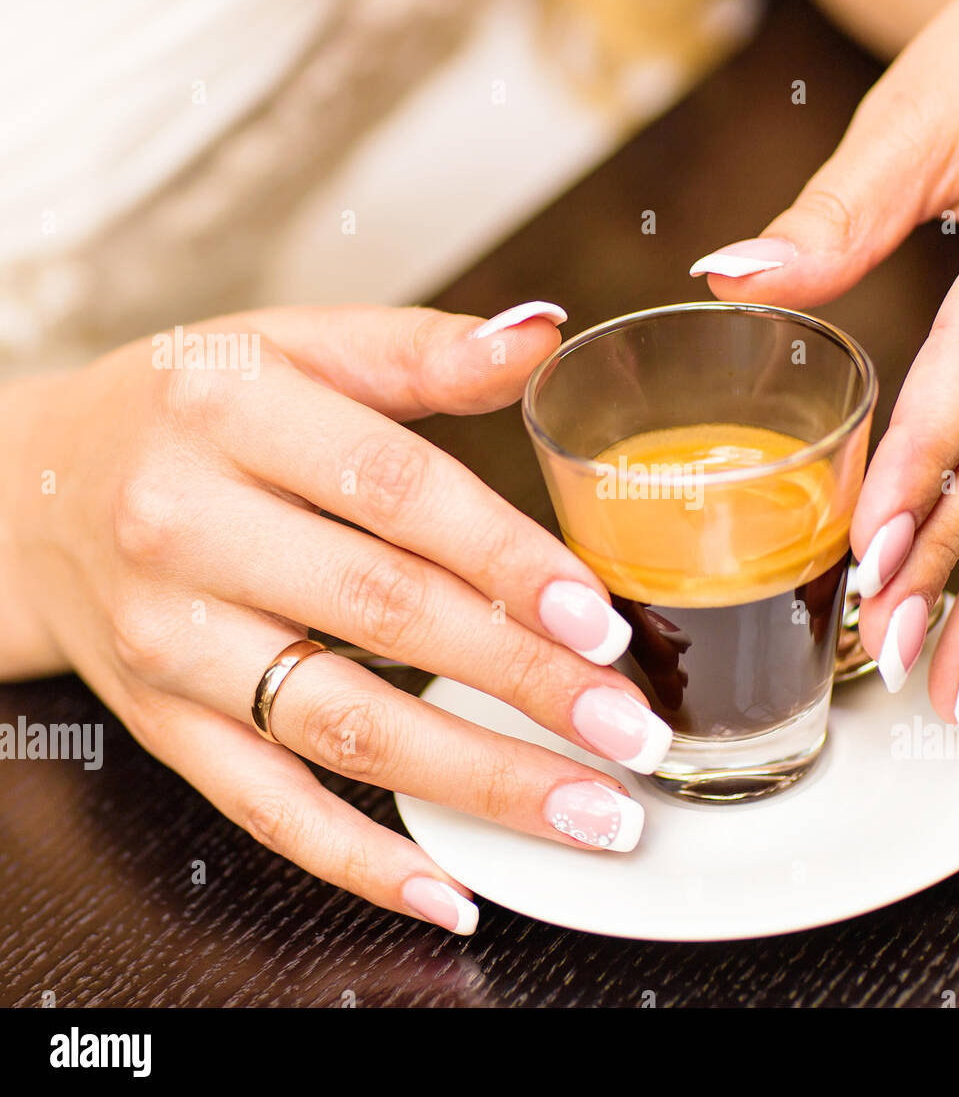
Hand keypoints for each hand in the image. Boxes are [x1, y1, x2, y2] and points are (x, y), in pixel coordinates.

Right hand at [1, 302, 671, 932]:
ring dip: (478, 780)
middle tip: (632, 729)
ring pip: (341, 726)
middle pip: (383, 614)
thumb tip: (543, 333)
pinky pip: (265, 808)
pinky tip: (456, 893)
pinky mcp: (163, 725)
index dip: (505, 557)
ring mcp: (168, 639)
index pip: (394, 491)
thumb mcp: (291, 347)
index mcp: (230, 410)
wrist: (35, 491)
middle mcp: (185, 526)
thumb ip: (419, 351)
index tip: (599, 617)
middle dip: (524, 682)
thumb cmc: (189, 411)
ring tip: (591, 811)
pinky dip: (362, 859)